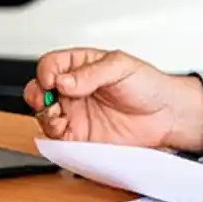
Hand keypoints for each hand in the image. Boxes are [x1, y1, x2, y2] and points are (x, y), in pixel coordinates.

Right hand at [23, 48, 202, 152]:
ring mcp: (75, 112)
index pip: (51, 64)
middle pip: (39, 89)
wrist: (166, 115)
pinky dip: (53, 134)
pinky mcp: (80, 135)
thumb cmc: (148, 85)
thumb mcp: (121, 67)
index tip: (54, 80)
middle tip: (47, 98)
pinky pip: (57, 137)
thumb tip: (64, 80)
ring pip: (44, 113)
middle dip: (37, 93)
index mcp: (81, 65)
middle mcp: (74, 89)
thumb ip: (91, 73)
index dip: (47, 71)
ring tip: (59, 115)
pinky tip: (63, 128)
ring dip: (44, 114)